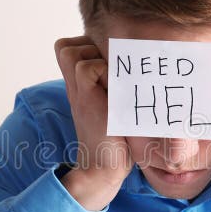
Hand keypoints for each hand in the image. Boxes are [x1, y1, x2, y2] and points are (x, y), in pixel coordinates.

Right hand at [54, 36, 132, 210]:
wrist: (105, 165)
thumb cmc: (118, 137)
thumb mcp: (114, 104)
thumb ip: (114, 83)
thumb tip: (142, 62)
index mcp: (78, 85)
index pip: (68, 47)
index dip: (84, 48)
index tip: (106, 68)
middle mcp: (73, 85)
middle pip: (69, 46)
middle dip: (91, 51)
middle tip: (112, 75)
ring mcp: (76, 91)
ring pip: (75, 51)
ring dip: (98, 60)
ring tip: (115, 83)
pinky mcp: (84, 98)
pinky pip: (88, 67)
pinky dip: (104, 73)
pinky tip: (116, 93)